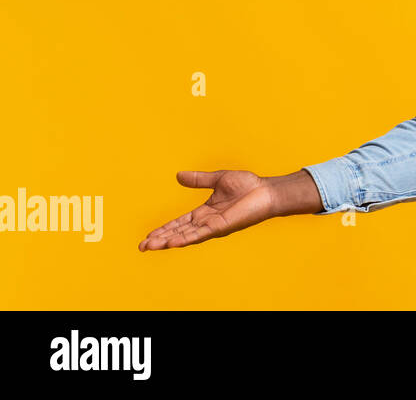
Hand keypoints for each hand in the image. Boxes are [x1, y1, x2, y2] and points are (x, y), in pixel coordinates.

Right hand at [138, 169, 277, 250]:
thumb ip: (199, 179)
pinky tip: (172, 243)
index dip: (164, 229)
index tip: (148, 236)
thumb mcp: (218, 179)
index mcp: (205, 212)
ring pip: (186, 236)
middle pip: (178, 232)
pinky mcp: (221, 227)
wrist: (266, 190)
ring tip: (150, 247)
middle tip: (142, 246)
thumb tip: (178, 175)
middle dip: (160, 239)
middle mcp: (207, 222)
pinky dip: (185, 238)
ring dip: (167, 241)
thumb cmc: (248, 185)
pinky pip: (200, 234)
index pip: (180, 223)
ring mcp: (213, 226)